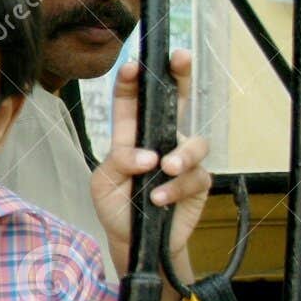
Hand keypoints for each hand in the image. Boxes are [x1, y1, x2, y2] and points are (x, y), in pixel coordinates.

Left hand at [91, 50, 211, 279]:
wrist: (132, 242)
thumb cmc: (115, 206)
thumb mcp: (103, 183)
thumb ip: (118, 163)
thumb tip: (146, 156)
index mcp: (131, 136)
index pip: (132, 103)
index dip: (132, 82)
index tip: (132, 66)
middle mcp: (160, 141)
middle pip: (176, 102)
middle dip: (180, 76)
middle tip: (181, 58)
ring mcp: (182, 160)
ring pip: (195, 142)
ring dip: (182, 153)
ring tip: (166, 167)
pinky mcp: (197, 183)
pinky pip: (196, 177)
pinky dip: (176, 188)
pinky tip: (160, 199)